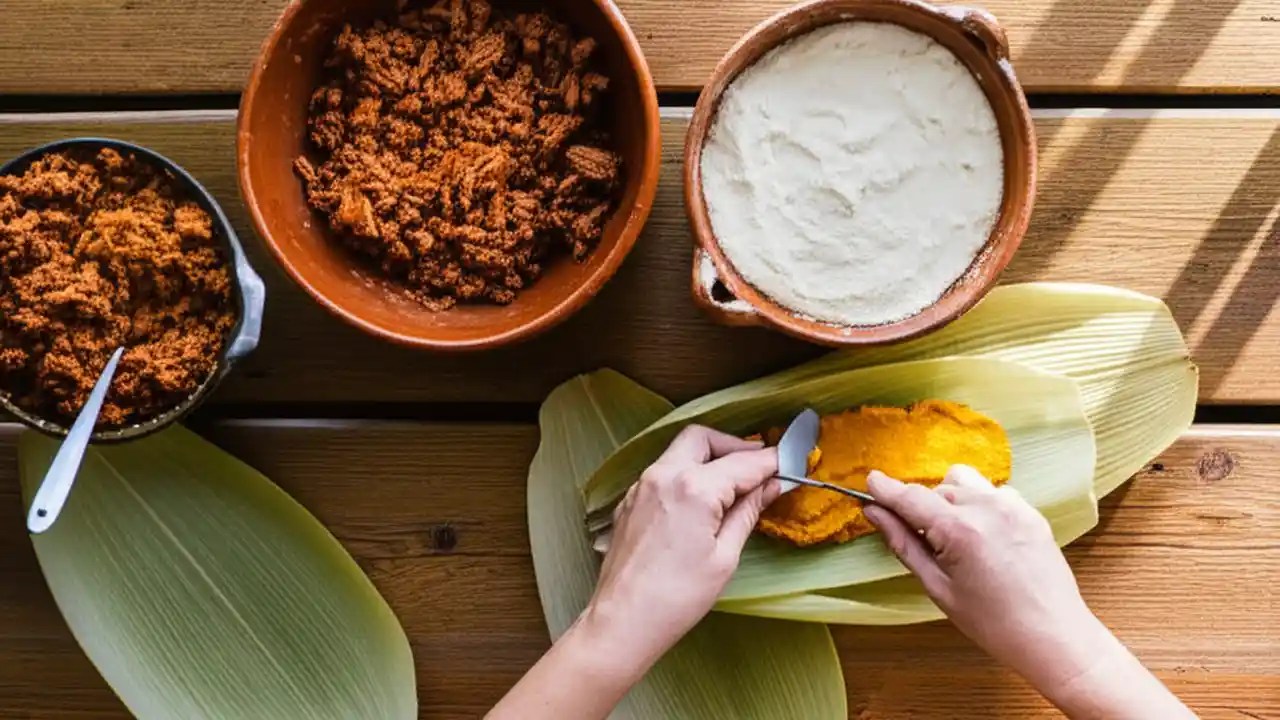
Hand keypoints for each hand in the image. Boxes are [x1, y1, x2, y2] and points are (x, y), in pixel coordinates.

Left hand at [587, 425, 780, 670]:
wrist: (623, 621)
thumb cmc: (677, 597)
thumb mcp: (724, 557)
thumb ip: (747, 513)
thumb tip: (771, 487)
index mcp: (694, 487)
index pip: (743, 463)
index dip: (770, 462)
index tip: (790, 463)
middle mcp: (664, 475)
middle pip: (704, 439)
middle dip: (734, 446)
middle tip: (758, 468)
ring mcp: (641, 485)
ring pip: (680, 451)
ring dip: (708, 458)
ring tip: (732, 485)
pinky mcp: (629, 500)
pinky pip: (663, 472)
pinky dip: (686, 473)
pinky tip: (701, 499)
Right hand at [866, 467, 1193, 718]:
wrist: (1054, 636)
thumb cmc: (994, 623)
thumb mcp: (938, 588)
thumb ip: (904, 544)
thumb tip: (875, 514)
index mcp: (959, 531)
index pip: (910, 497)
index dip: (886, 488)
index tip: (869, 481)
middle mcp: (986, 508)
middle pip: (936, 489)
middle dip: (922, 508)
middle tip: (923, 541)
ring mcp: (1012, 506)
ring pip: (964, 482)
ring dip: (950, 499)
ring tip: (955, 535)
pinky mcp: (1030, 511)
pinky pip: (992, 493)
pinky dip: (980, 505)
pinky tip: (985, 537)